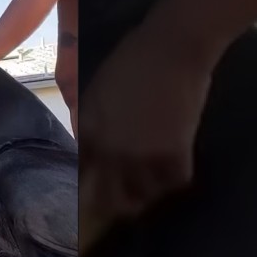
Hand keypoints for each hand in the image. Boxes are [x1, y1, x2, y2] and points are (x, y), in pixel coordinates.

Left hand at [82, 23, 215, 225]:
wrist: (173, 47)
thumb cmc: (132, 60)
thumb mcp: (97, 91)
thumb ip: (89, 123)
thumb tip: (87, 149)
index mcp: (90, 133)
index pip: (81, 176)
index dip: (84, 191)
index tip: (85, 204)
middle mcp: (111, 151)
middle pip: (105, 198)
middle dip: (108, 207)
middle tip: (114, 209)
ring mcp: (144, 156)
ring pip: (141, 196)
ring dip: (142, 196)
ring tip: (144, 193)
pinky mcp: (176, 154)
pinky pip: (174, 183)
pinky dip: (172, 181)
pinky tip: (170, 175)